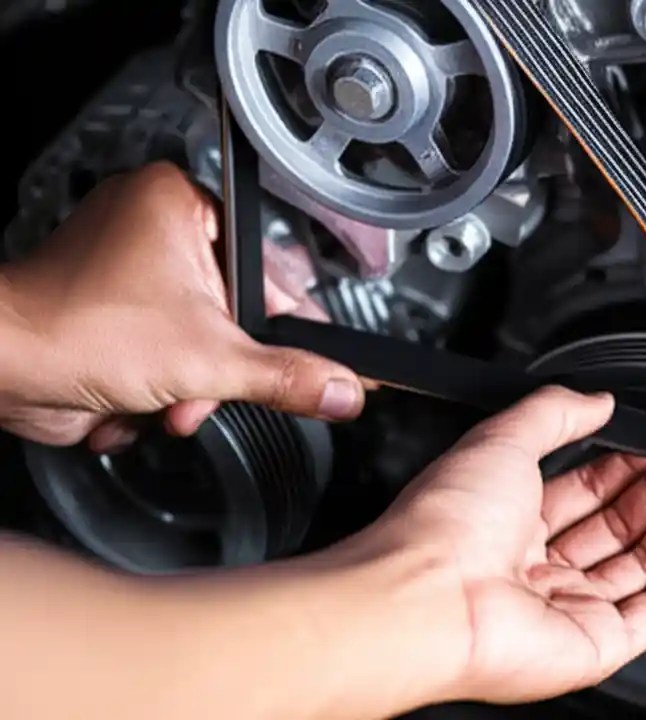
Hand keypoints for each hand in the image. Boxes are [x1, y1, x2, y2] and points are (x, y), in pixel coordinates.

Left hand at [0, 162, 364, 448]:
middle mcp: (154, 227)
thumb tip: (342, 388)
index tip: (318, 356)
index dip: (289, 322)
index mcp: (180, 203)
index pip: (269, 268)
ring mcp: (130, 271)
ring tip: (163, 397)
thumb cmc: (71, 328)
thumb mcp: (208, 359)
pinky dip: (159, 387)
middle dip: (218, 370)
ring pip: (202, 343)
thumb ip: (287, 377)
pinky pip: (168, 355)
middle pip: (234, 314)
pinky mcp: (112, 313)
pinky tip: (135, 396)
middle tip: (205, 385)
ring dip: (190, 387)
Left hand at [362, 385, 645, 705]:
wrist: (427, 598)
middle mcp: (538, 568)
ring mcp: (566, 609)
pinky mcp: (594, 647)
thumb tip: (598, 400)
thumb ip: (556, 413)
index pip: (590, 488)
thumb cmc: (444, 525)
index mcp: (510, 520)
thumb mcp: (502, 438)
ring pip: (642, 567)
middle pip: (621, 527)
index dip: (632, 462)